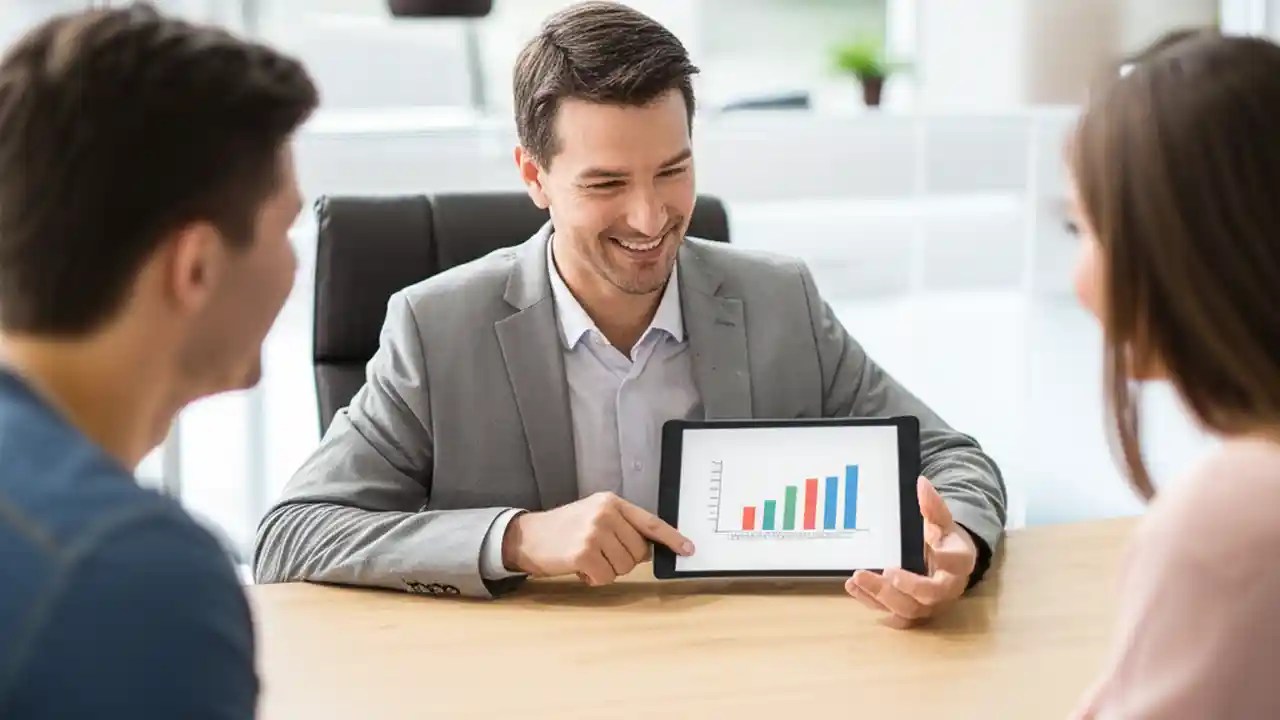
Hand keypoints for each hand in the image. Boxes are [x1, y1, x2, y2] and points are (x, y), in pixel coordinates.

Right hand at [501, 492, 694, 584]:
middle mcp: (605, 513)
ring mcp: (594, 532)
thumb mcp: (594, 517)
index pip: (649, 522)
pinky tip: (580, 567)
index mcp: (611, 502)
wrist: (528, 536)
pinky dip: (595, 578)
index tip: (688, 549)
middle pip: (638, 552)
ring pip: (625, 566)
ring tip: (588, 558)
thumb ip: (622, 527)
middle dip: (623, 560)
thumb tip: (649, 551)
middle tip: (600, 554)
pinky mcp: (583, 552)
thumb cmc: (564, 529)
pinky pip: (606, 577)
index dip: (672, 537)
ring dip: (608, 569)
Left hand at [845, 476, 976, 628]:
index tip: (912, 558)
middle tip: (878, 572)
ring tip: (857, 579)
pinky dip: (872, 604)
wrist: (947, 564)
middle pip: (927, 596)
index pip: (954, 565)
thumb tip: (920, 482)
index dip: (941, 561)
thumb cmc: (943, 540)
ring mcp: (929, 605)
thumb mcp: (942, 521)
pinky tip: (854, 589)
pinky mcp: (912, 613)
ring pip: (908, 610)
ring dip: (880, 596)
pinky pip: (894, 615)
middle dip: (902, 586)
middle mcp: (947, 590)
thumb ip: (933, 506)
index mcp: (959, 564)